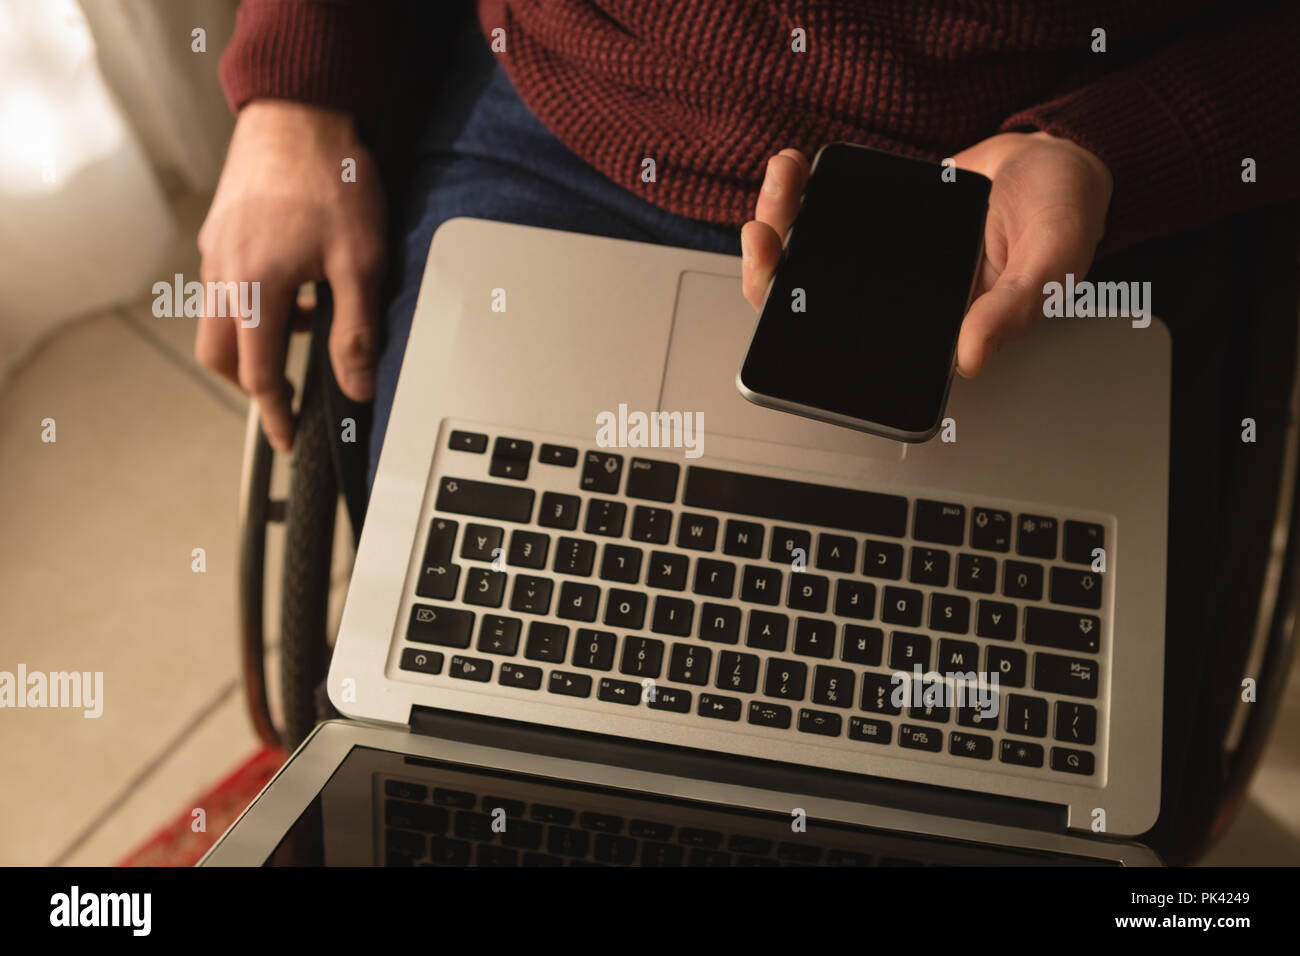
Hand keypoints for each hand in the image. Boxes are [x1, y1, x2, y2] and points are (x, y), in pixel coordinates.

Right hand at [197, 100, 385, 450]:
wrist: (300, 110)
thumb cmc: (332, 179)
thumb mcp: (360, 262)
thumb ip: (356, 331)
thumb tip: (356, 387)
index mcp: (255, 288)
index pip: (257, 373)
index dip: (274, 413)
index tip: (286, 439)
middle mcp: (223, 272)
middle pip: (218, 355)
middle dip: (250, 385)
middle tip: (285, 399)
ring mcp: (215, 250)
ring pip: (218, 320)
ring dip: (253, 342)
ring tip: (305, 332)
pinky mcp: (220, 230)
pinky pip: (225, 286)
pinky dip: (252, 307)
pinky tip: (295, 290)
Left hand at [740, 133, 1111, 377]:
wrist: (1056, 157)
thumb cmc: (1061, 214)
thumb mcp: (1052, 261)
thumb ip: (1014, 306)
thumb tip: (971, 355)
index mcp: (933, 331)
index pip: (858, 351)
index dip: (808, 335)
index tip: (783, 296)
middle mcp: (897, 301)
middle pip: (814, 304)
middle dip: (773, 273)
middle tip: (764, 236)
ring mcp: (880, 262)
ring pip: (809, 257)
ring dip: (780, 224)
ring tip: (780, 186)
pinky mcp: (873, 222)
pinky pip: (823, 216)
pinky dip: (800, 195)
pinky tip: (792, 172)